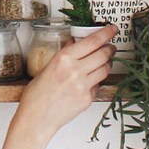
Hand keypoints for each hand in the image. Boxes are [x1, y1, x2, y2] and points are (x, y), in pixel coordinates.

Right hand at [14, 24, 116, 141]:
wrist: (36, 119)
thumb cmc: (36, 95)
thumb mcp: (47, 67)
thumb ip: (65, 55)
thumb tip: (76, 43)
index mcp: (63, 59)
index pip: (92, 41)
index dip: (106, 33)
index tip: (112, 29)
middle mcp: (75, 71)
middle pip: (103, 54)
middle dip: (109, 49)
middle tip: (110, 47)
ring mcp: (83, 86)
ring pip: (105, 69)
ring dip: (106, 64)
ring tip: (102, 62)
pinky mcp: (88, 99)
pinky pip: (98, 85)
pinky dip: (96, 81)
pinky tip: (88, 81)